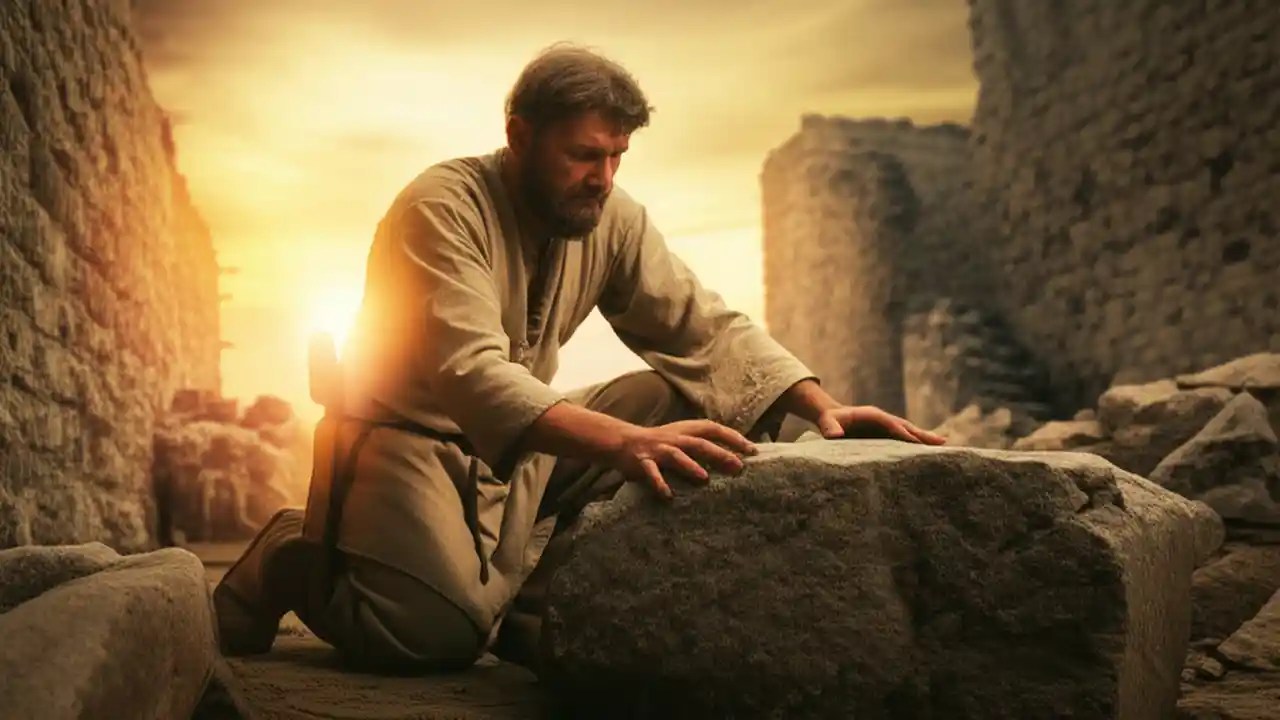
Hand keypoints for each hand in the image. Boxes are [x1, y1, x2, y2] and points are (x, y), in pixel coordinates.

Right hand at [609, 420, 757, 500]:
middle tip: (738, 466)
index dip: (733, 437)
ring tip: (704, 478)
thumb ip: (703, 444)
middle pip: (699, 444)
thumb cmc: (659, 443)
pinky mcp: (643, 463)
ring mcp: (658, 450)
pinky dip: (659, 483)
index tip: (752, 449)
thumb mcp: (682, 438)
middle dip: (719, 454)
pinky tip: (668, 495)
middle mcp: (674, 438)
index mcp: (685, 430)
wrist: (622, 441)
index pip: (713, 429)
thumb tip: (734, 458)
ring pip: (676, 456)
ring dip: (690, 466)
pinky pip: (651, 473)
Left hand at [815, 405, 946, 444]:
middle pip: (906, 427)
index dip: (904, 433)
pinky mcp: (886, 434)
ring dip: (925, 438)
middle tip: (942, 442)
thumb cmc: (829, 420)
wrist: (831, 416)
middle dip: (923, 435)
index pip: (892, 425)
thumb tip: (834, 435)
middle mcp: (883, 419)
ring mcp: (887, 426)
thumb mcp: (827, 423)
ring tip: (943, 444)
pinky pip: (904, 439)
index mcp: (872, 415)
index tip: (917, 443)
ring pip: (909, 432)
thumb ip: (830, 428)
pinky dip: (917, 444)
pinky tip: (928, 450)